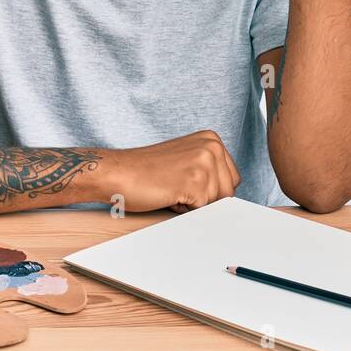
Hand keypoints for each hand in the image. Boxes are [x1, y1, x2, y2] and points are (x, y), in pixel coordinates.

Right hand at [102, 130, 240, 212]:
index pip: (232, 179)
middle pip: (229, 192)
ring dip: (193, 204)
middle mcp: (212, 146)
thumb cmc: (146, 171)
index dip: (210, 190)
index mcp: (212, 139)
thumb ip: (211, 170)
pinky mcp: (196, 181)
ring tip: (171, 188)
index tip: (185, 181)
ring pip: (216, 203)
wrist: (117, 173)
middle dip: (205, 199)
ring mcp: (205, 163)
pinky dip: (184, 210)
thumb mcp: (186, 159)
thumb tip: (234, 196)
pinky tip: (168, 194)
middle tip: (176, 185)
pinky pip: (202, 210)